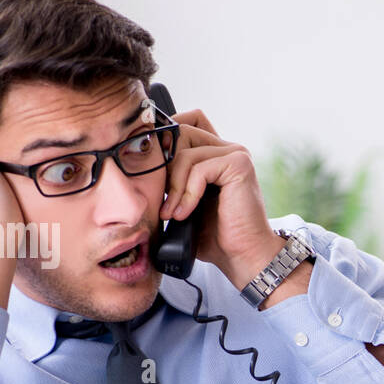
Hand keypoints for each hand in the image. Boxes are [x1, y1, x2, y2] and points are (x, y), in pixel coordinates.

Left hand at [159, 108, 284, 287]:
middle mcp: (229, 150)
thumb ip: (173, 182)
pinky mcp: (238, 164)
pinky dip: (187, 193)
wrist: (242, 256)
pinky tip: (185, 214)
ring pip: (186, 155)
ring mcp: (236, 155)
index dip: (165, 143)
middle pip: (182, 135)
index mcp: (217, 156)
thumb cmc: (216, 236)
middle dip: (165, 168)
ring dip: (174, 188)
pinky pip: (199, 169)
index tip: (153, 177)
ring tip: (172, 215)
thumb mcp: (186, 205)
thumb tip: (141, 164)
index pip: (186, 126)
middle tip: (163, 201)